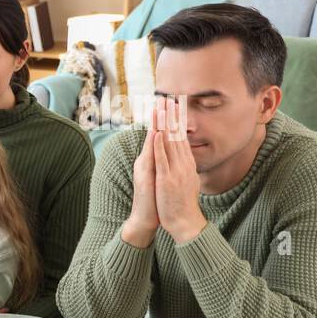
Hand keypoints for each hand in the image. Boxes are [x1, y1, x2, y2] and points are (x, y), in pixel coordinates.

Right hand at [122, 109, 162, 247]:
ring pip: (152, 141)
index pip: (160, 137)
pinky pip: (151, 157)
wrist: (145, 219)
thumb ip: (163, 166)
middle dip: (160, 117)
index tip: (171, 107)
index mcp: (152, 161)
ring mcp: (145, 167)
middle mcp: (146, 161)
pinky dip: (153, 144)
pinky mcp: (145, 175)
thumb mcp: (161, 180)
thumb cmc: (155, 201)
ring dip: (156, 124)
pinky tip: (156, 132)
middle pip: (154, 135)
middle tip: (165, 98)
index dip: (165, 122)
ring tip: (160, 108)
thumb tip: (170, 158)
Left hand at [153, 116, 205, 243]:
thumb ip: (183, 168)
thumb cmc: (182, 204)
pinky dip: (160, 146)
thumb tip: (184, 159)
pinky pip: (163, 159)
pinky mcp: (168, 179)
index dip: (178, 121)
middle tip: (169, 98)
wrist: (185, 222)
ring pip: (171, 143)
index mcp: (187, 163)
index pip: (182, 137)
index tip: (174, 106)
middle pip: (178, 135)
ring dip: (166, 125)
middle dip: (173, 117)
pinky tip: (156, 133)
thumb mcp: (186, 181)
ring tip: (162, 109)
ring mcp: (176, 171)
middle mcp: (184, 164)